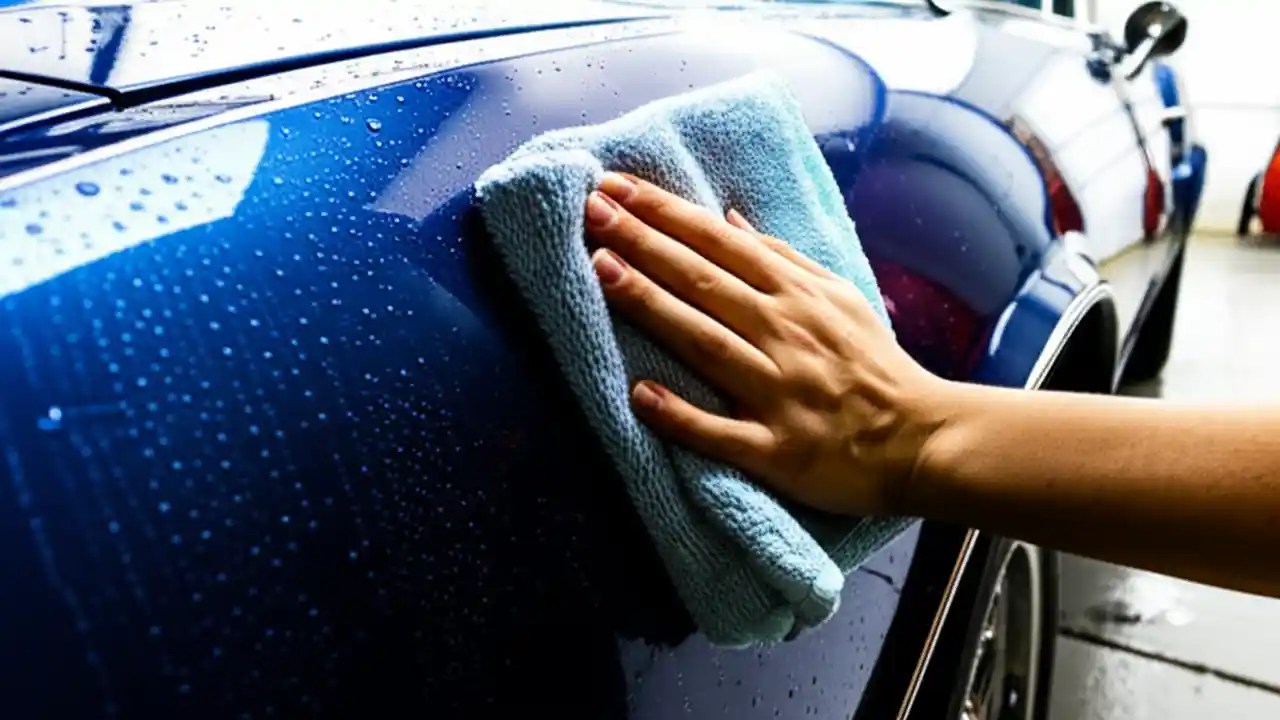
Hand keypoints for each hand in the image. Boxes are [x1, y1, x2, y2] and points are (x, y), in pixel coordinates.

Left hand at [582, 172, 952, 515]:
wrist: (923, 440)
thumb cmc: (874, 367)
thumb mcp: (840, 298)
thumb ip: (783, 258)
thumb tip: (728, 216)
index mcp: (797, 295)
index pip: (720, 242)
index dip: (665, 212)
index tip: (615, 186)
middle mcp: (784, 335)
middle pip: (703, 280)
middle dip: (644, 241)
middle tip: (591, 209)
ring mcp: (779, 393)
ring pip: (706, 341)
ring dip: (652, 305)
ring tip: (601, 270)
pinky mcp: (777, 450)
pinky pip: (722, 432)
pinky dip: (682, 415)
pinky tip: (640, 395)